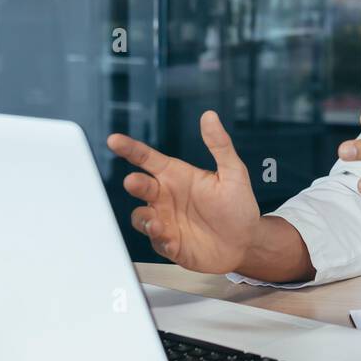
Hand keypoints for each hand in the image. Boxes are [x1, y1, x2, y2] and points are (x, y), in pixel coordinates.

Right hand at [107, 111, 260, 273]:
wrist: (246, 241)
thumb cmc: (238, 205)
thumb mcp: (233, 172)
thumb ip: (220, 145)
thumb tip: (210, 116)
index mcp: (177, 176)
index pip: (148, 159)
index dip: (130, 149)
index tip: (115, 140)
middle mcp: (166, 197)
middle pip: (140, 186)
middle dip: (134, 183)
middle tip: (133, 182)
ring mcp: (165, 220)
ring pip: (141, 217)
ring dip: (145, 218)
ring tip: (157, 222)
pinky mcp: (169, 244)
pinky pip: (157, 242)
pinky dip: (160, 241)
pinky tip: (172, 241)